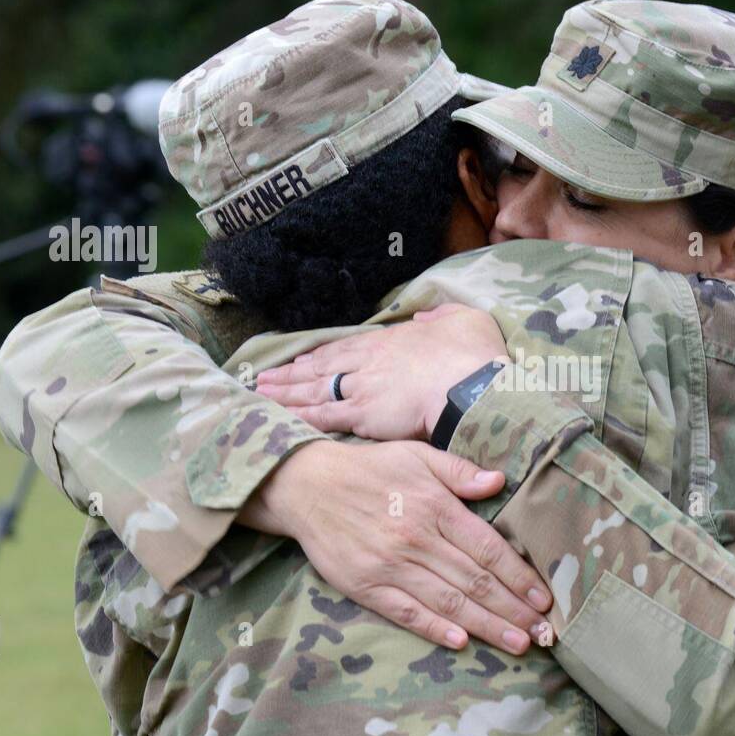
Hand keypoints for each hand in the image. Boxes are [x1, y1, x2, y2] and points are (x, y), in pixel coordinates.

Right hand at [238, 440, 551, 653]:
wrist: (306, 485)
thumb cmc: (370, 468)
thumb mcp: (417, 456)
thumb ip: (460, 471)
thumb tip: (500, 482)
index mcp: (435, 507)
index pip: (488, 549)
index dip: (519, 576)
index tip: (543, 598)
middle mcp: (417, 539)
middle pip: (475, 581)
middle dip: (513, 610)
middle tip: (543, 633)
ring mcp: (390, 565)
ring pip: (448, 602)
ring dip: (487, 626)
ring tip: (518, 644)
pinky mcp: (366, 586)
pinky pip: (406, 612)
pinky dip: (434, 629)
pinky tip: (462, 643)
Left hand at [254, 304, 508, 439]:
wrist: (471, 385)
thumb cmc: (474, 355)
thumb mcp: (464, 320)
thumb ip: (441, 316)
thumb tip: (425, 317)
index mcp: (390, 340)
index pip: (346, 348)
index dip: (321, 355)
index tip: (302, 360)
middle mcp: (368, 362)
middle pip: (321, 367)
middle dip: (292, 374)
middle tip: (266, 378)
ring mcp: (362, 388)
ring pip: (315, 391)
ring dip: (287, 394)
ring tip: (260, 396)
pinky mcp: (363, 416)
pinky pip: (323, 416)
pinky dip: (300, 416)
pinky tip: (281, 419)